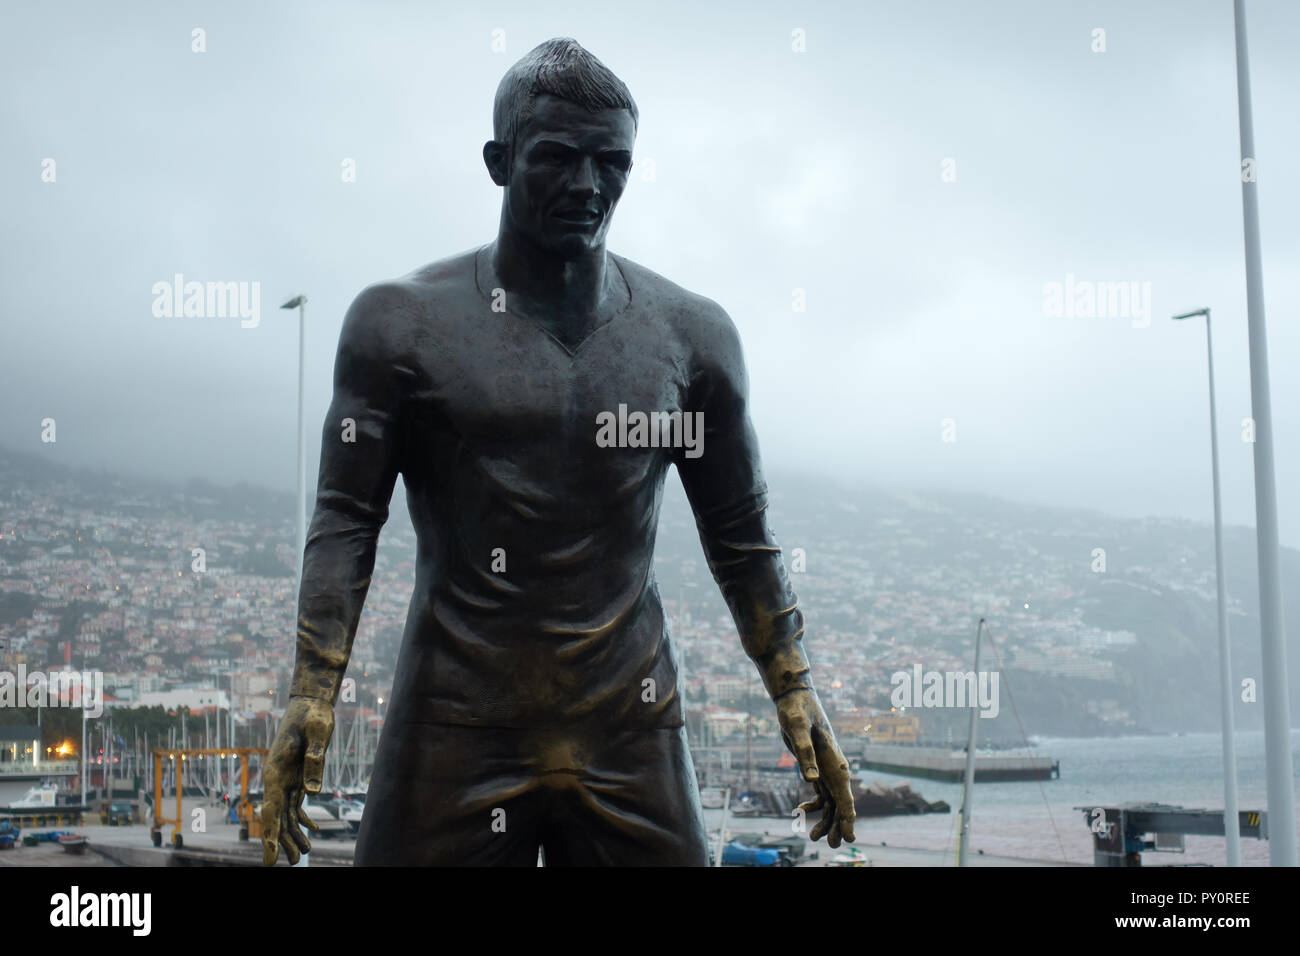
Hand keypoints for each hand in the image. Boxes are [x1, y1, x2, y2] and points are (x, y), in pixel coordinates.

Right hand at [261, 696, 332, 865]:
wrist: (311, 702)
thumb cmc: (313, 715)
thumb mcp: (318, 733)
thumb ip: (315, 760)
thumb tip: (313, 793)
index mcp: (276, 771)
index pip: (270, 809)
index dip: (269, 835)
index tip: (269, 858)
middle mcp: (277, 779)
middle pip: (277, 816)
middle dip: (282, 841)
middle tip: (292, 863)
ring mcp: (287, 778)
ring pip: (287, 813)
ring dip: (293, 833)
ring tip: (303, 855)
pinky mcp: (298, 776)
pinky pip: (297, 803)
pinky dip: (303, 818)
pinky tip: (312, 830)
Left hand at [775, 688, 855, 847]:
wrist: (794, 698)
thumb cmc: (797, 709)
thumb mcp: (797, 727)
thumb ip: (805, 753)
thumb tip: (811, 781)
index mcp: (835, 762)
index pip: (845, 796)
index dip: (848, 818)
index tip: (850, 837)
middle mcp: (834, 768)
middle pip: (841, 804)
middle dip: (838, 826)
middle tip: (831, 845)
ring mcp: (825, 768)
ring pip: (831, 802)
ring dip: (826, 820)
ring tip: (813, 838)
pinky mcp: (815, 766)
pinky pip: (820, 792)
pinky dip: (813, 805)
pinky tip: (800, 809)